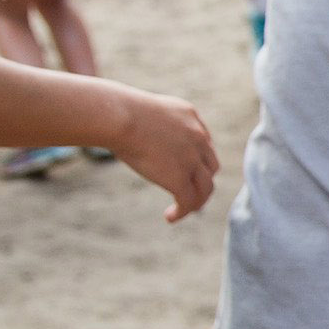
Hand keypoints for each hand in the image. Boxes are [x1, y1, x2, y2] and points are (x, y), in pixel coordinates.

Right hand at [102, 88, 220, 222]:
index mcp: (190, 116)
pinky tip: (170, 217)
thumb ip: (150, 124)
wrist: (120, 117)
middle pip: (210, 166)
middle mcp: (198, 137)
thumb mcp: (143, 111)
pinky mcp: (180, 178)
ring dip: (197, 200)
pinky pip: (189, 202)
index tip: (188, 171)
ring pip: (206, 187)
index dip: (198, 160)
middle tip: (190, 191)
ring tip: (185, 209)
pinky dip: (182, 212)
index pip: (204, 143)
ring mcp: (192, 159)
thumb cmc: (117, 112)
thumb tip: (135, 134)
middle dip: (201, 180)